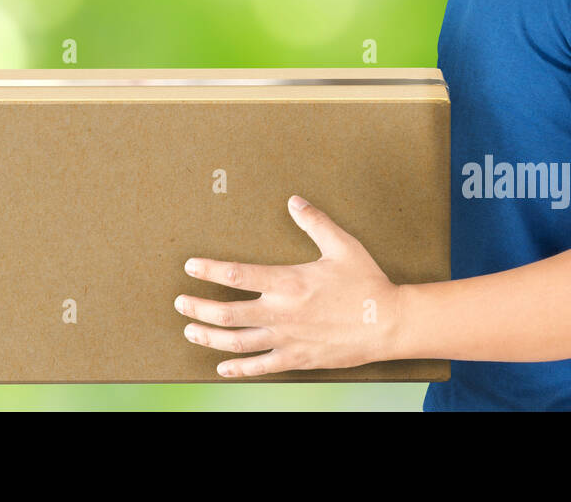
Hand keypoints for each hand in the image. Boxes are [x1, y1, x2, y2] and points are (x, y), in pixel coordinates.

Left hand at [175, 195, 401, 376]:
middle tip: (180, 303)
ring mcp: (287, 340)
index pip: (238, 276)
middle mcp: (282, 313)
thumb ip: (314, 222)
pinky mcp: (297, 360)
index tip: (190, 266)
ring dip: (209, 338)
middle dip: (198, 309)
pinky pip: (260, 368)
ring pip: (237, 344)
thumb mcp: (342, 245)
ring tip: (190, 331)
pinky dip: (238, 370)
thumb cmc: (366, 282)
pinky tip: (222, 368)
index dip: (210, 271)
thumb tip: (294, 200)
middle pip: (228, 314)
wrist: (389, 324)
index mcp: (289, 283)